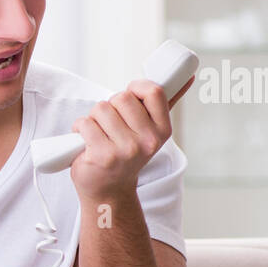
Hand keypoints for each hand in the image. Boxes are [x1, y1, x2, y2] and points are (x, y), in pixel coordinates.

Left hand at [69, 74, 193, 201]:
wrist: (109, 190)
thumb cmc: (126, 154)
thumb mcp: (150, 131)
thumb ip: (168, 103)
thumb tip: (188, 76)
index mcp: (163, 130)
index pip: (153, 91)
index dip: (136, 88)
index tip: (129, 98)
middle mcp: (147, 141)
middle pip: (121, 97)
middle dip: (110, 107)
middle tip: (111, 126)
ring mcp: (125, 150)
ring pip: (101, 108)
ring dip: (93, 118)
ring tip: (98, 134)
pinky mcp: (102, 156)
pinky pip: (85, 123)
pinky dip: (80, 128)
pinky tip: (85, 140)